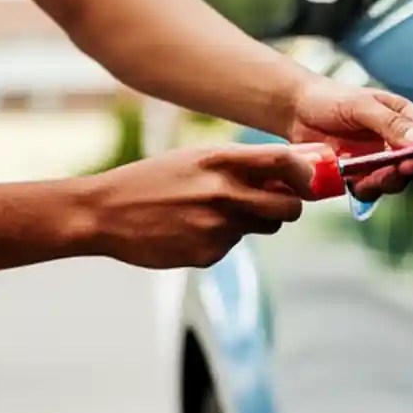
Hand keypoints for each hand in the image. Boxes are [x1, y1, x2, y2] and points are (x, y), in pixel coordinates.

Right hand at [86, 144, 317, 268]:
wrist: (105, 213)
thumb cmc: (152, 180)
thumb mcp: (195, 158)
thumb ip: (239, 164)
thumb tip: (287, 174)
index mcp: (221, 160)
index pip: (285, 162)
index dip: (305, 174)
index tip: (307, 181)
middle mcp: (225, 193)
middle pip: (289, 208)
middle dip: (290, 208)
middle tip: (277, 205)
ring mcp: (218, 227)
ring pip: (261, 228)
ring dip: (251, 222)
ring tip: (211, 213)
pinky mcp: (209, 254)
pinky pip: (232, 246)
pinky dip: (219, 240)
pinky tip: (189, 230)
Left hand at [286, 79, 412, 200]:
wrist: (296, 109)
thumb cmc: (330, 98)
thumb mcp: (361, 106)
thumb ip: (390, 123)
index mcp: (404, 119)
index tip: (412, 162)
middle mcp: (395, 141)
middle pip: (411, 165)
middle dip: (400, 173)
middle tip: (386, 173)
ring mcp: (378, 159)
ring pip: (392, 180)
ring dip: (382, 184)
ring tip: (366, 179)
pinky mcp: (360, 174)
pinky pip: (369, 188)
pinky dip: (363, 189)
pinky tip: (352, 183)